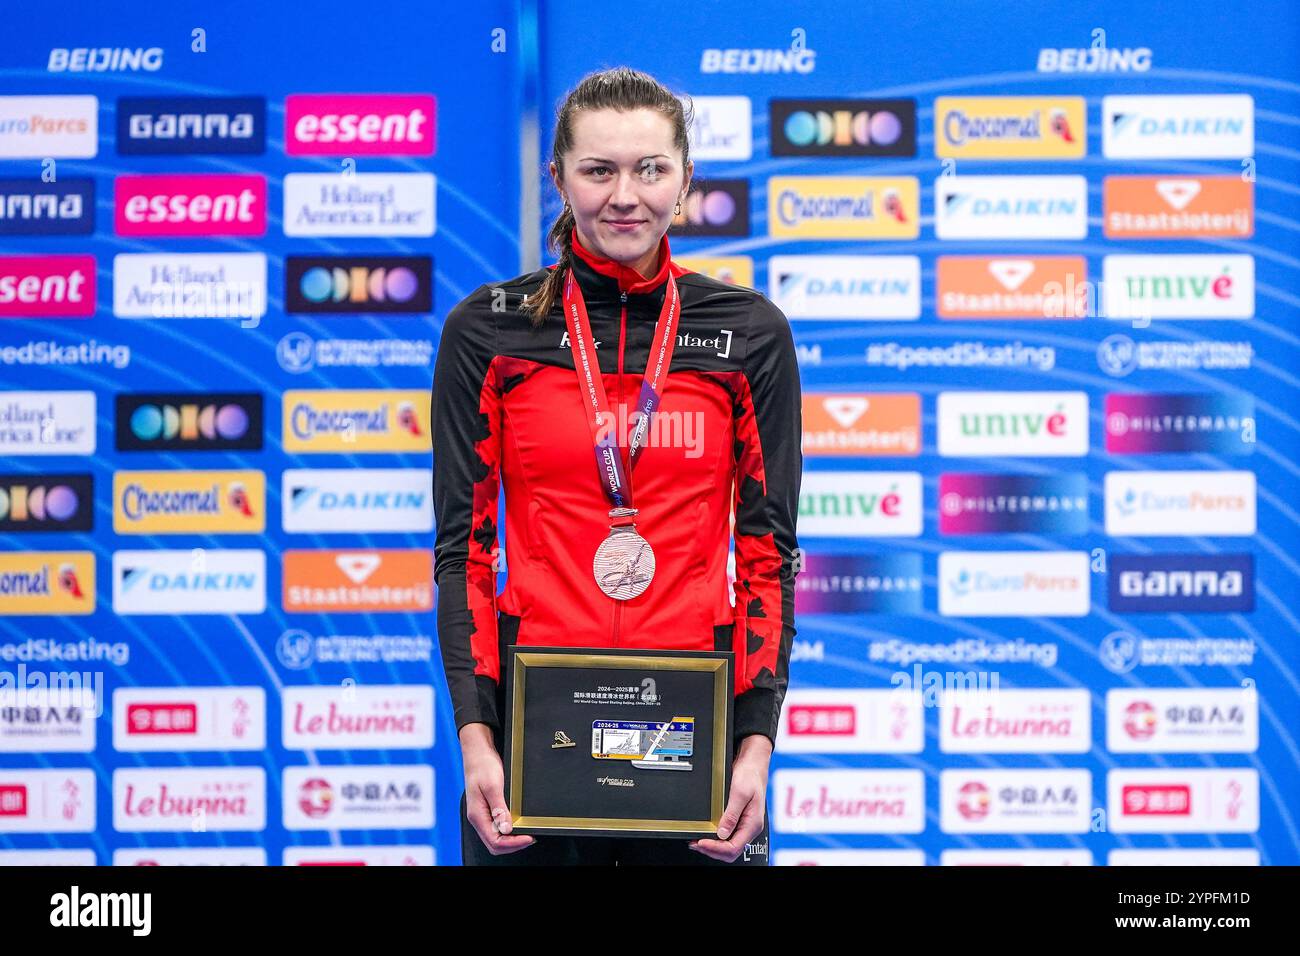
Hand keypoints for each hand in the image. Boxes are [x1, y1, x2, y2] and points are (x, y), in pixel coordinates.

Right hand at [460, 723, 535, 855]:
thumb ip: (499, 808)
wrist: (478, 751)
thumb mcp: (493, 785)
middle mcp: (478, 817)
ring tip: (527, 834)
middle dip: (513, 845)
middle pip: (494, 843)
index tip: (528, 837)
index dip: (512, 843)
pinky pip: (497, 827)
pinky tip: (518, 825)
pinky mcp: (488, 808)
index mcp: (477, 814)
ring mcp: (483, 814)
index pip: (494, 841)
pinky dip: (508, 830)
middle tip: (530, 837)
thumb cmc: (482, 765)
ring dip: (511, 839)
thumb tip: (506, 829)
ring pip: (496, 837)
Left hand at [689, 734, 771, 861]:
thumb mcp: (739, 793)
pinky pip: (727, 837)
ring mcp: (744, 824)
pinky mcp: (738, 820)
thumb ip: (731, 814)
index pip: (734, 847)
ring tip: (697, 842)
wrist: (753, 764)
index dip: (716, 848)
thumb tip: (722, 833)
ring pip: (729, 845)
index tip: (702, 842)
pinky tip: (706, 835)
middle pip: (731, 851)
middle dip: (712, 850)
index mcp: (753, 823)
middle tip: (696, 844)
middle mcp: (749, 827)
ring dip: (713, 847)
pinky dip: (715, 839)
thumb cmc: (750, 775)